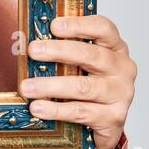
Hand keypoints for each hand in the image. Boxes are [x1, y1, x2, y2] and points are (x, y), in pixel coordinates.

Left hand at [18, 15, 135, 148]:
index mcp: (116, 48)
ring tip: (27, 87)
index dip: (79, 25)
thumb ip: (64, 50)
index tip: (54, 26)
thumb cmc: (89, 85)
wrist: (106, 122)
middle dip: (59, 51)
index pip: (103, 28)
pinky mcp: (114, 118)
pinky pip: (81, 112)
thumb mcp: (81, 63)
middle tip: (33, 50)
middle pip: (92, 55)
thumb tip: (25, 41)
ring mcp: (121, 94)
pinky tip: (38, 107)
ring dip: (51, 86)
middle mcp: (123, 68)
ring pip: (84, 87)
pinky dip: (57, 110)